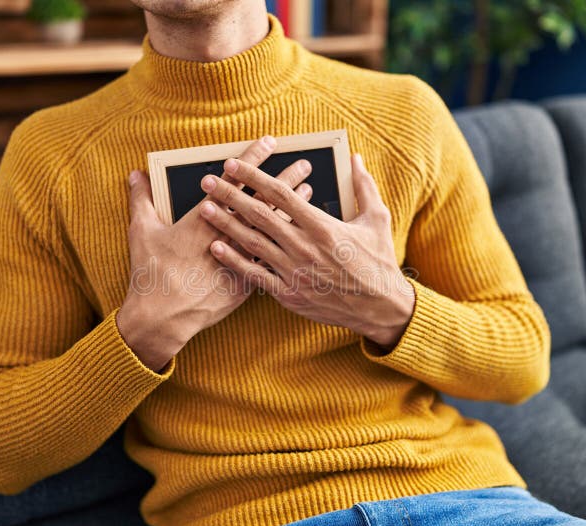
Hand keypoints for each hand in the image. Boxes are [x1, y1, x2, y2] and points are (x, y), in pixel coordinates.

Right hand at [116, 136, 313, 370]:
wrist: (162, 317)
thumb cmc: (151, 274)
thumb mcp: (141, 232)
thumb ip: (141, 199)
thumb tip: (135, 174)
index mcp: (203, 219)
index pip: (234, 181)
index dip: (252, 160)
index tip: (269, 143)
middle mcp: (227, 235)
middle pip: (262, 202)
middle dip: (284, 180)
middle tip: (304, 164)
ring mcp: (240, 259)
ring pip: (273, 227)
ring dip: (292, 208)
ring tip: (308, 191)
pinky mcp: (246, 282)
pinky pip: (273, 258)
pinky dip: (287, 242)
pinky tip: (300, 233)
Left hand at [198, 153, 415, 349]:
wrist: (381, 307)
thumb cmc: (379, 261)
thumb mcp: (378, 219)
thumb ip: (363, 186)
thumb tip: (355, 157)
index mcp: (323, 226)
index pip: (280, 194)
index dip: (253, 177)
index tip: (233, 164)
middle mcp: (305, 247)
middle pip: (259, 214)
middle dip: (230, 195)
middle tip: (207, 181)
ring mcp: (295, 272)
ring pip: (252, 243)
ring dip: (225, 224)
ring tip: (204, 208)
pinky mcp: (289, 294)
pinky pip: (255, 275)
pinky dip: (233, 261)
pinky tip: (215, 248)